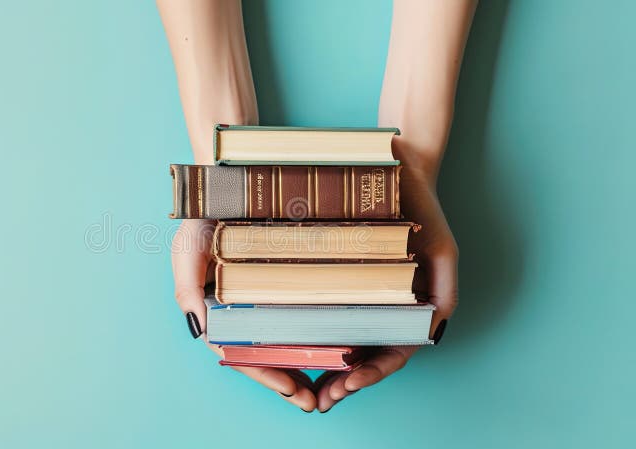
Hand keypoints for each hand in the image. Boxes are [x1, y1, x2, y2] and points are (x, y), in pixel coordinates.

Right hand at [171, 219, 317, 410]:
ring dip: (300, 367)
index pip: (236, 350)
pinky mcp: (283, 282)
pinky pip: (296, 314)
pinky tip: (331, 350)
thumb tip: (198, 328)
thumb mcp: (189, 246)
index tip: (288, 388)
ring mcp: (260, 297)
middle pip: (262, 354)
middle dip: (285, 381)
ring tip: (326, 390)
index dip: (262, 372)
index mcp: (212, 307)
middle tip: (313, 403)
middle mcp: (237, 307)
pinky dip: (310, 336)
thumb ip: (187, 285)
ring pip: (281, 340)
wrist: (228, 180)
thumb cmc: (203, 214)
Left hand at [314, 136, 458, 412]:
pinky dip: (310, 334)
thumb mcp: (443, 251)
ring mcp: (358, 294)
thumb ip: (444, 293)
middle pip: (363, 356)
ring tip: (302, 389)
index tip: (349, 385)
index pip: (391, 352)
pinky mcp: (333, 276)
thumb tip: (431, 334)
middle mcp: (382, 305)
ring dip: (325, 369)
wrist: (397, 168)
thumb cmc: (424, 211)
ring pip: (341, 341)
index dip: (372, 374)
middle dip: (344, 384)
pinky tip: (290, 346)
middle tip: (319, 402)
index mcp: (409, 307)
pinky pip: (322, 310)